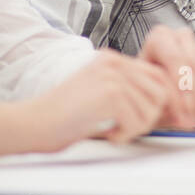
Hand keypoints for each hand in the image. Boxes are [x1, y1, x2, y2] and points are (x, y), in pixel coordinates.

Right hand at [27, 50, 173, 150]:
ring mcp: (112, 76)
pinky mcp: (109, 94)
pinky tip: (108, 134)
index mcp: (111, 60)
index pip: (156, 75)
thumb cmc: (62, 116)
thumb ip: (126, 92)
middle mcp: (113, 62)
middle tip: (129, 128)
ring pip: (151, 108)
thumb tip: (160, 105)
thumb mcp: (98, 94)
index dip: (158, 100)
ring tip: (115, 131)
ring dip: (137, 127)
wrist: (34, 123)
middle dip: (150, 115)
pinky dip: (126, 134)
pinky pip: (137, 121)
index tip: (147, 119)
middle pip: (160, 90)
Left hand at [138, 25, 194, 128]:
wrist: (151, 86)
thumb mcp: (146, 90)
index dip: (180, 84)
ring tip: (194, 120)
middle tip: (188, 119)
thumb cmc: (145, 87)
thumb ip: (162, 97)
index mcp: (160, 38)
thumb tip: (180, 113)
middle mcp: (180, 37)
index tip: (181, 108)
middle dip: (193, 95)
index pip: (175, 57)